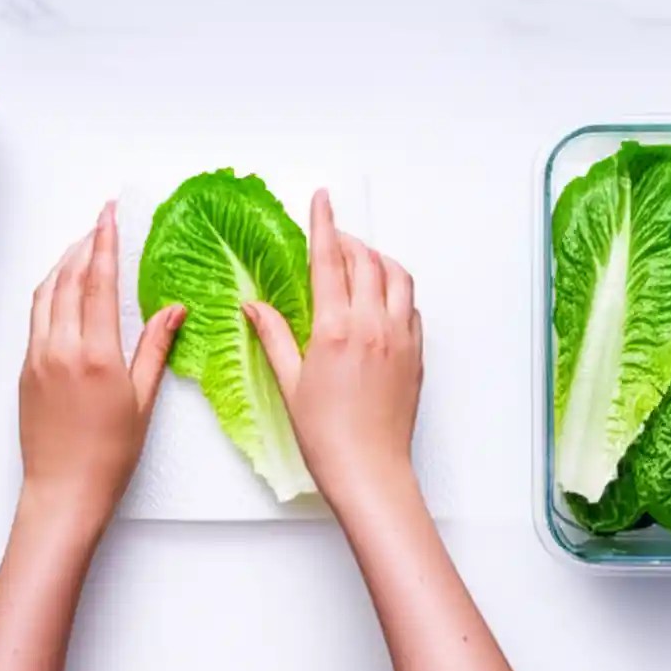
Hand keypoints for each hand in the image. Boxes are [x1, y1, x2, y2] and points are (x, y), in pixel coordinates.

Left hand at [19, 201, 186, 526]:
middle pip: (68, 279)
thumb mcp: (143, 400)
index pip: (98, 281)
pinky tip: (61, 289)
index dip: (104, 242)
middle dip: (83, 245)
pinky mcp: (24, 370)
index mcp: (96, 354)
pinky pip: (35, 317)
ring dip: (62, 264)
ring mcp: (36, 358)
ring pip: (45, 294)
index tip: (108, 214)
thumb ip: (155, 348)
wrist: (63, 493)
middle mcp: (60, 349)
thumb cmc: (109, 456)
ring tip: (81, 248)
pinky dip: (48, 292)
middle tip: (99, 223)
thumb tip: (173, 309)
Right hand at [243, 189, 422, 508]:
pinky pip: (412, 306)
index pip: (330, 260)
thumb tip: (254, 306)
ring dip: (378, 259)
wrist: (369, 471)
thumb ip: (274, 336)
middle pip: (366, 260)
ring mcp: (400, 338)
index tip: (322, 199)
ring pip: (397, 277)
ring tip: (360, 261)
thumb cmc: (325, 436)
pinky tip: (381, 299)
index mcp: (336, 329)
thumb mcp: (290, 383)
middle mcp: (374, 325)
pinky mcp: (416, 354)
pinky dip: (397, 290)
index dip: (324, 224)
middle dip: (348, 241)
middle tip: (332, 237)